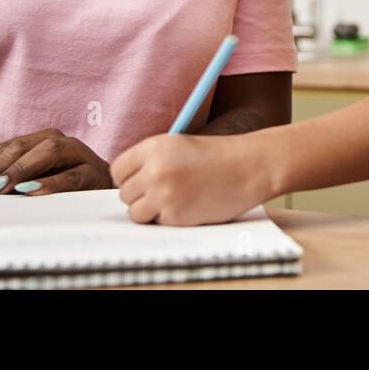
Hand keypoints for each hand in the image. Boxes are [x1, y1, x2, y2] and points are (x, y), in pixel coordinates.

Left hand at [0, 128, 112, 194]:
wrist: (108, 192)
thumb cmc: (69, 182)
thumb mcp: (38, 172)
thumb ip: (13, 161)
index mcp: (47, 138)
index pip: (12, 144)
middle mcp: (64, 142)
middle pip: (28, 144)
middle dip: (2, 165)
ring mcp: (81, 156)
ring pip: (50, 151)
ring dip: (22, 169)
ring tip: (3, 186)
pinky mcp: (95, 175)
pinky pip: (71, 176)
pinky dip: (50, 183)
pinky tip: (31, 191)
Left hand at [112, 132, 274, 225]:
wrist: (250, 167)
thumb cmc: (217, 156)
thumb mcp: (179, 146)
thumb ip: (150, 161)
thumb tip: (125, 185)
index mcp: (154, 148)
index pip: (117, 170)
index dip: (129, 178)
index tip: (142, 181)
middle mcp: (155, 171)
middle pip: (125, 194)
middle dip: (142, 195)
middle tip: (166, 190)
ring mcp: (164, 195)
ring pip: (135, 213)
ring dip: (150, 211)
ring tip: (174, 200)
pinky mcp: (175, 216)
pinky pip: (158, 223)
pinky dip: (170, 219)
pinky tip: (190, 206)